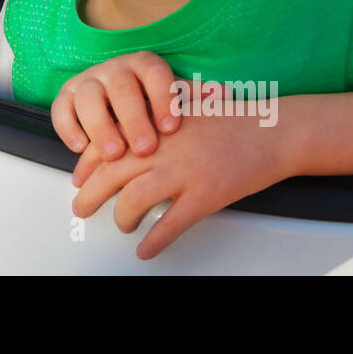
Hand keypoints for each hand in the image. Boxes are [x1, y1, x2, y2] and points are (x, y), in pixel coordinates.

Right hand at [51, 52, 227, 185]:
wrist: (116, 93)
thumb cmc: (150, 100)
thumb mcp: (173, 96)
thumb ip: (195, 97)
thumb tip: (225, 96)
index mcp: (143, 65)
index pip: (153, 72)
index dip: (162, 98)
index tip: (172, 126)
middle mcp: (113, 69)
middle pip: (120, 87)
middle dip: (132, 118)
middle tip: (144, 148)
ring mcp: (88, 82)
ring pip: (88, 97)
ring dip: (100, 126)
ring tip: (114, 153)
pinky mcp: (67, 97)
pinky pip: (62, 108)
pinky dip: (69, 127)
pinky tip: (81, 147)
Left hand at [73, 108, 290, 259]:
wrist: (272, 129)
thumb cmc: (232, 118)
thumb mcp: (185, 103)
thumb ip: (155, 113)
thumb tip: (126, 130)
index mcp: (156, 122)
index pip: (107, 144)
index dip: (87, 165)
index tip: (80, 177)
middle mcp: (164, 146)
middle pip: (111, 173)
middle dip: (90, 194)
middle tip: (81, 208)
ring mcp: (184, 172)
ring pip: (134, 200)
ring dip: (121, 218)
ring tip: (122, 226)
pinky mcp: (206, 196)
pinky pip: (169, 225)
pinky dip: (153, 242)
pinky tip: (145, 250)